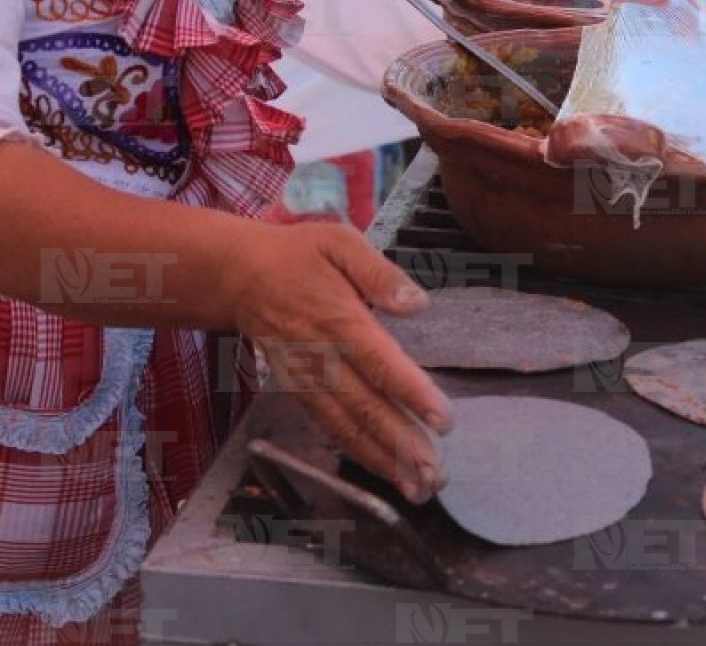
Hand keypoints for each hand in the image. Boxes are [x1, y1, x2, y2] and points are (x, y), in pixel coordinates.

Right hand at [218, 222, 450, 502]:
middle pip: (365, 408)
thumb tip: (417, 303)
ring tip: (417, 487)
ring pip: (347, 426)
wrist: (237, 275)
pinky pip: (329, 426)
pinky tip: (384, 472)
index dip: (412, 394)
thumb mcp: (339, 242)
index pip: (380, 363)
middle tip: (436, 475)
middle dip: (402, 445)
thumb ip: (379, 273)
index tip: (444, 420)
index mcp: (338, 319)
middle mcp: (322, 357)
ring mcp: (307, 378)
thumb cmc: (298, 255)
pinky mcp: (298, 390)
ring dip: (382, 460)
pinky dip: (356, 453)